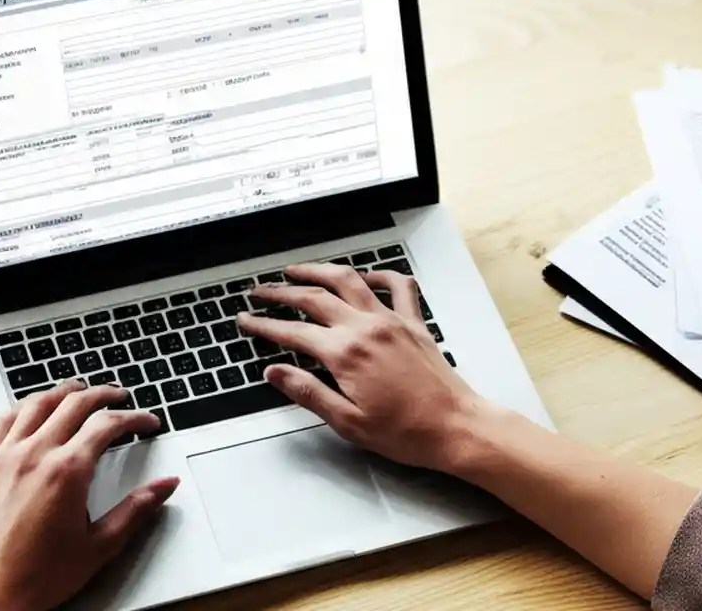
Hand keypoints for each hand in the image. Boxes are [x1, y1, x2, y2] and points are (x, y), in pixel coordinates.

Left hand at [0, 382, 179, 610]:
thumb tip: (165, 487)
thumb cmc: (36, 578)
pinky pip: (1, 422)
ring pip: (35, 404)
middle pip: (74, 403)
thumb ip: (136, 510)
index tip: (146, 421)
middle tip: (118, 395)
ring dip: (62, 391)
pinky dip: (21, 408)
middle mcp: (34, 454)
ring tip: (77, 390)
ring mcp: (3, 456)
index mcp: (67, 471)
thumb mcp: (99, 547)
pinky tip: (28, 409)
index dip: (134, 417)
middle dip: (102, 394)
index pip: (108, 425)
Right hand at [237, 263, 490, 473]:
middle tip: (259, 292)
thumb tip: (275, 373)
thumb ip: (307, 392)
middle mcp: (366, 328)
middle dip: (280, 292)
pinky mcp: (413, 323)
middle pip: (313, 297)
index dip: (263, 325)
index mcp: (345, 354)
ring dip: (319, 270)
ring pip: (349, 280)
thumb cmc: (406, 432)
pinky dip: (378, 275)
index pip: (292, 332)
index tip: (246, 320)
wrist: (456, 428)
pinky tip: (365, 276)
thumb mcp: (347, 422)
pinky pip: (396, 286)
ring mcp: (391, 320)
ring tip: (297, 269)